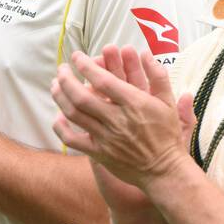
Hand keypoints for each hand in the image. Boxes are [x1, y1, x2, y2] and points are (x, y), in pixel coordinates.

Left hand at [51, 44, 191, 198]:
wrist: (164, 170)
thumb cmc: (167, 134)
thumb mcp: (168, 103)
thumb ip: (158, 76)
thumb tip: (146, 54)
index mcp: (134, 104)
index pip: (103, 80)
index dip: (86, 66)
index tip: (77, 56)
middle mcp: (117, 120)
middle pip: (81, 96)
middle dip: (66, 78)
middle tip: (62, 68)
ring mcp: (106, 137)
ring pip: (74, 114)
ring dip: (60, 97)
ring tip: (56, 85)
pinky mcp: (99, 153)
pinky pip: (72, 139)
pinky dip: (61, 127)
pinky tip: (59, 116)